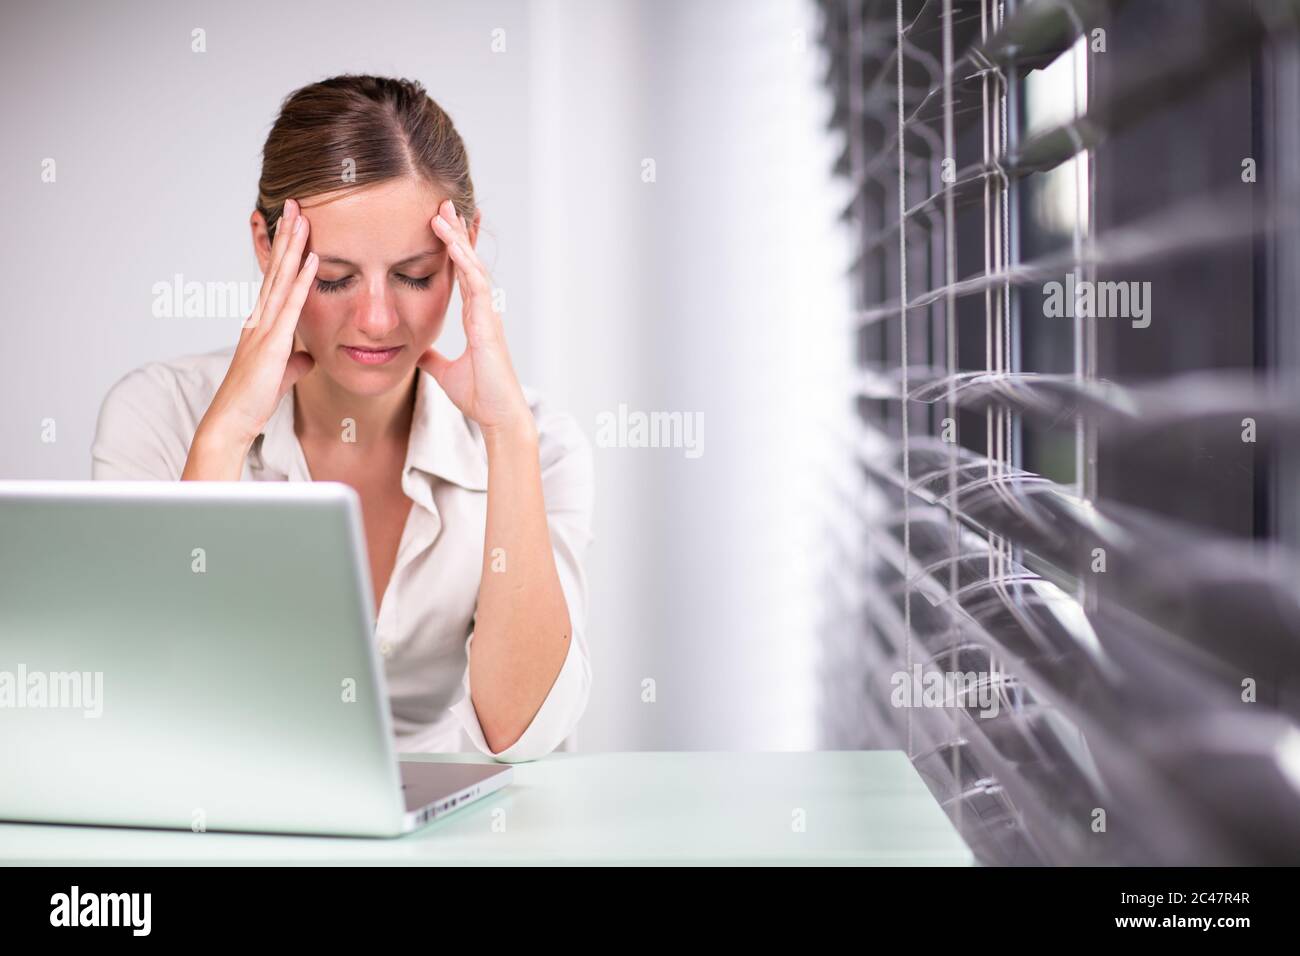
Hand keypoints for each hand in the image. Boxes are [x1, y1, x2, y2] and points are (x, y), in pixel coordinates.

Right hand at [183, 199, 318, 477]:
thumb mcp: (282, 375)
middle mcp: (260, 318)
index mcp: (262, 323)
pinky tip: (313, 259)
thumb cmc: (252, 400)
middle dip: (287, 235)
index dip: (285, 251)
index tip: (294, 224)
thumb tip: (309, 359)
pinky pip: (291, 305)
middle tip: (296, 202)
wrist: (232, 420)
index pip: (276, 279)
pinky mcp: (272, 342)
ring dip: (293, 247)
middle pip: (276, 268)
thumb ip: (294, 363)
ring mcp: (264, 327)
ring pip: (281, 278)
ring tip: (303, 217)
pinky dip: (303, 281)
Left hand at [419, 199, 533, 440]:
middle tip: (442, 204)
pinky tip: (452, 242)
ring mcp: (487, 314)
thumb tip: (417, 352)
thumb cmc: (479, 396)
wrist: (497, 416)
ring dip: (458, 238)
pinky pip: (476, 283)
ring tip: (443, 212)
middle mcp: (483, 310)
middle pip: (469, 262)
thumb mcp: (444, 371)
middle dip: (457, 233)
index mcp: (474, 318)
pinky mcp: (488, 322)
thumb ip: (432, 357)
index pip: (462, 274)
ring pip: (472, 266)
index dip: (454, 249)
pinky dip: (464, 260)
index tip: (442, 225)